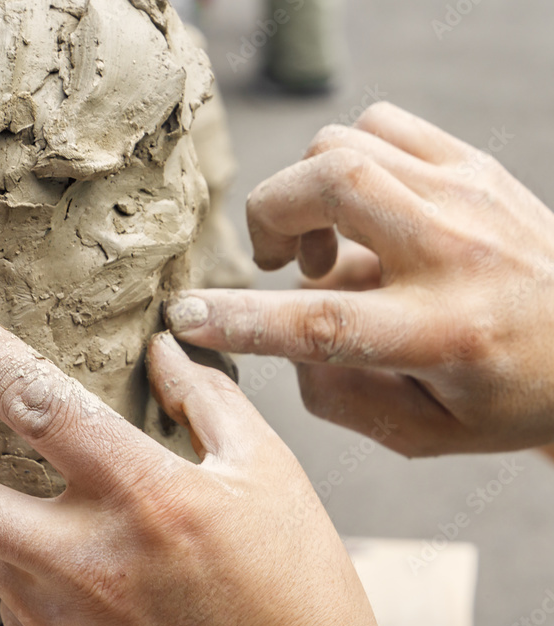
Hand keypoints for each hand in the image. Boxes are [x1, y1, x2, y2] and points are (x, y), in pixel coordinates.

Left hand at [0, 288, 393, 625]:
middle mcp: (84, 562)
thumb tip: (159, 349)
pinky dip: (16, 561)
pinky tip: (57, 559)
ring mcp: (60, 624)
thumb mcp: (266, 474)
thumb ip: (204, 400)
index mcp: (143, 498)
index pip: (36, 401)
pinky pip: (10, 596)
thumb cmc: (296, 585)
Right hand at [165, 102, 553, 456]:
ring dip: (305, 193)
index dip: (240, 317)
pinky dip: (345, 161)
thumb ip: (337, 398)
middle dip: (270, 216)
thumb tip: (281, 343)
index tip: (186, 316)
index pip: (322, 322)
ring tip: (323, 243)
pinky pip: (379, 126)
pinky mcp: (471, 164)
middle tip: (276, 261)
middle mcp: (456, 254)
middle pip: (331, 187)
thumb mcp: (423, 433)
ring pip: (345, 147)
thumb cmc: (505, 395)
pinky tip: (358, 208)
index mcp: (444, 335)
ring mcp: (466, 196)